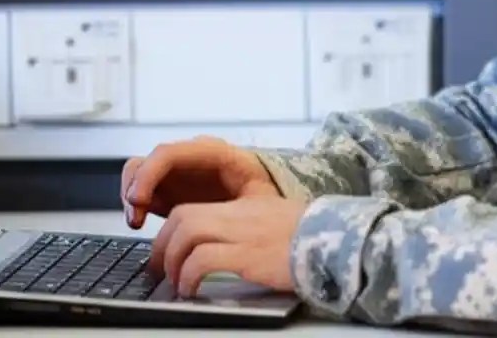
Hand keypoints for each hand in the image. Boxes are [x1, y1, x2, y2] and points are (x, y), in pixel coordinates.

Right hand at [121, 137, 279, 228]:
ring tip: (137, 221)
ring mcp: (178, 173)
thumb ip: (241, 200)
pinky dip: (134, 204)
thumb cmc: (267, 199)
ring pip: (139, 172)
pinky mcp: (169, 190)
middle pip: (148, 160)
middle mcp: (191, 159)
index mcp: (214, 153)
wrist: (266, 208)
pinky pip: (141, 190)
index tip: (139, 199)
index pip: (169, 153)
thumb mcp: (262, 199)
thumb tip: (223, 214)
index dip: (149, 173)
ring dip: (131, 195)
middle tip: (136, 216)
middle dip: (135, 185)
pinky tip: (140, 222)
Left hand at [149, 196, 308, 296]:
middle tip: (159, 270)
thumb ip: (251, 229)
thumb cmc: (313, 237)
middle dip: (163, 246)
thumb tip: (228, 249)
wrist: (337, 239)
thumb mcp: (277, 224)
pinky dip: (189, 275)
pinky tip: (191, 290)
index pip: (193, 209)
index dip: (170, 232)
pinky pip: (203, 260)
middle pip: (183, 217)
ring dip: (173, 261)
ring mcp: (243, 232)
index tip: (165, 253)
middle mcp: (239, 215)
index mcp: (244, 207)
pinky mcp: (249, 254)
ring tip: (175, 283)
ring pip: (187, 233)